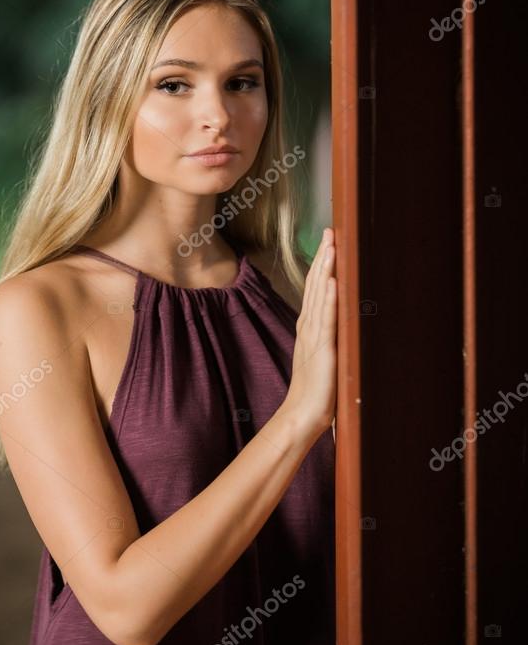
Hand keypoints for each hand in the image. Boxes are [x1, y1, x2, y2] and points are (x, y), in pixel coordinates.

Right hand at [282, 227, 336, 445]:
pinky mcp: (323, 349)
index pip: (316, 287)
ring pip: (320, 296)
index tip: (329, 241)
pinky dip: (329, 300)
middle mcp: (309, 326)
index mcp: (310, 326)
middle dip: (324, 257)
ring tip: (331, 246)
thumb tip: (341, 317)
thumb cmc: (316, 388)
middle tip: (330, 231)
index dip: (322, 263)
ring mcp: (314, 336)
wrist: (303, 413)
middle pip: (316, 284)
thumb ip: (329, 335)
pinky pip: (326, 320)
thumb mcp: (324, 354)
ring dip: (326, 270)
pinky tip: (332, 282)